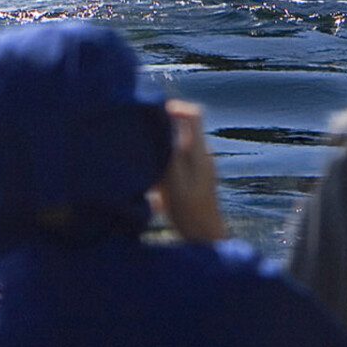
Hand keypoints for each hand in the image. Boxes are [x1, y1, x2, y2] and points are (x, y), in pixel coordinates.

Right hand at [151, 101, 227, 242]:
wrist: (205, 238)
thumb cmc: (189, 212)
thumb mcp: (172, 181)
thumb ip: (167, 153)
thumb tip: (161, 128)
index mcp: (199, 151)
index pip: (194, 114)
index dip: (174, 108)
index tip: (153, 113)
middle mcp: (203, 155)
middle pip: (184, 128)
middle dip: (162, 129)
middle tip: (141, 138)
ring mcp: (201, 167)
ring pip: (178, 146)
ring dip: (161, 149)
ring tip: (144, 163)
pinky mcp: (195, 180)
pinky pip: (178, 163)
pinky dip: (164, 166)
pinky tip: (153, 186)